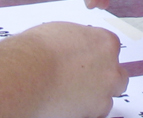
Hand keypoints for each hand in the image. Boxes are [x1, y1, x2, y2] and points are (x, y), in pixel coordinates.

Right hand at [11, 22, 127, 117]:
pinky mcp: (91, 114)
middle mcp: (110, 69)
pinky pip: (93, 115)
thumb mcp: (61, 32)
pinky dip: (83, 112)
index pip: (111, 51)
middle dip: (103, 80)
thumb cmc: (37, 52)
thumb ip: (77, 41)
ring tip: (68, 95)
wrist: (25, 75)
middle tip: (82, 81)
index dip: (96, 57)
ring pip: (106, 100)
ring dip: (92, 99)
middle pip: (117, 77)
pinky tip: (66, 105)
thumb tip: (73, 46)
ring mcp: (103, 94)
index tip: (85, 62)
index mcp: (106, 43)